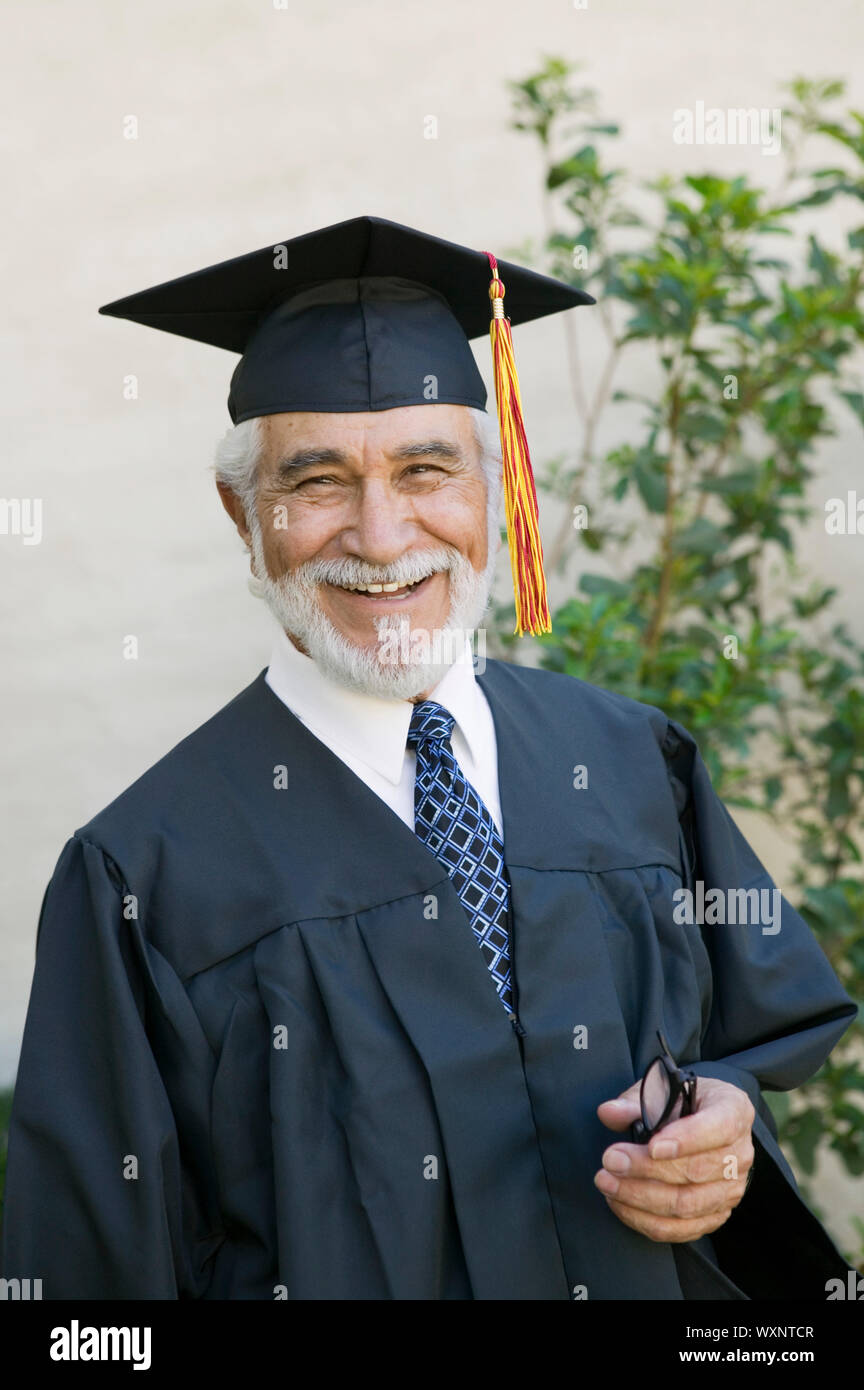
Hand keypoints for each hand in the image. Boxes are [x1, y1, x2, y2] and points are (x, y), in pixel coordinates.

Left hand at [594, 1076, 754, 1242]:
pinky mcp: (717, 1214)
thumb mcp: (661, 1088)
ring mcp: (732, 1188)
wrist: (699, 1122)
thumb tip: (609, 1113)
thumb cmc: (681, 1102)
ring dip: (641, 1197)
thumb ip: (635, 1101)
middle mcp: (740, 1153)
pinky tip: (621, 1204)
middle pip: (697, 1171)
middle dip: (647, 1169)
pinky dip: (647, 1220)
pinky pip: (683, 1229)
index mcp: (734, 1110)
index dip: (686, 1139)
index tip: (652, 1147)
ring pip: (688, 1205)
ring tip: (608, 1183)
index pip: (719, 1128)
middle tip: (611, 1161)